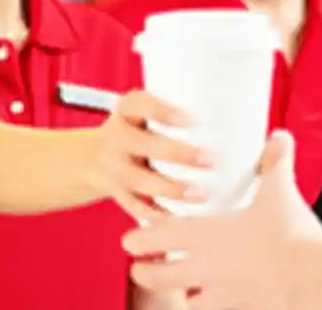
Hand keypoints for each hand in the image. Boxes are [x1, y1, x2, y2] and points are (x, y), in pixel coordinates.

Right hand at [89, 90, 212, 221]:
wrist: (92, 157)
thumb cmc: (135, 130)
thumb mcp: (142, 113)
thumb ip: (173, 115)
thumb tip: (228, 124)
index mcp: (126, 110)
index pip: (140, 104)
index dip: (165, 112)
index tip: (193, 119)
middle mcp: (116, 137)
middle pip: (146, 145)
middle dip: (180, 154)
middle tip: (211, 160)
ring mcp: (114, 167)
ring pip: (142, 181)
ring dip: (173, 189)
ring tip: (202, 193)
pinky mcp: (116, 193)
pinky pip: (137, 207)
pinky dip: (159, 215)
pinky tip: (182, 217)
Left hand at [123, 131, 321, 309]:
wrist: (310, 280)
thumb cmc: (288, 237)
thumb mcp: (280, 192)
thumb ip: (275, 164)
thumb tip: (280, 138)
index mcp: (208, 234)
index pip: (161, 236)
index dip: (141, 238)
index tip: (129, 239)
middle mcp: (208, 268)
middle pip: (161, 276)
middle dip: (145, 273)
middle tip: (138, 270)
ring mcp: (223, 295)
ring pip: (187, 303)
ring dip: (179, 298)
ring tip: (180, 296)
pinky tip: (224, 306)